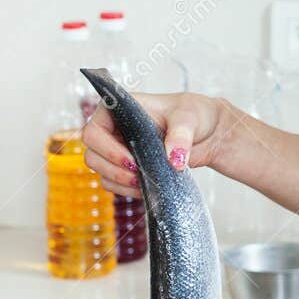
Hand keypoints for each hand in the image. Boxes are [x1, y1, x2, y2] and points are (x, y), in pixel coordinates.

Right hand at [83, 91, 227, 193]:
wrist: (207, 134)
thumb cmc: (194, 115)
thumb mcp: (189, 117)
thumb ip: (181, 135)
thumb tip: (174, 158)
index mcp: (118, 108)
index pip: (93, 131)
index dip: (107, 149)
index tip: (132, 161)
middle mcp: (112, 129)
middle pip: (92, 155)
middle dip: (113, 169)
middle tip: (139, 175)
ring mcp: (117, 149)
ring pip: (100, 172)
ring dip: (119, 182)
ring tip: (145, 182)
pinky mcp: (126, 168)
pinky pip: (114, 184)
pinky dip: (127, 190)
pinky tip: (148, 188)